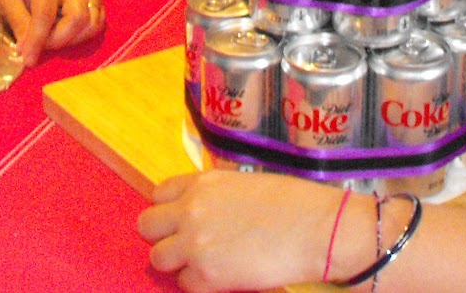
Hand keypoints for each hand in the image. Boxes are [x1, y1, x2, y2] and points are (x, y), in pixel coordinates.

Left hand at [0, 0, 104, 65]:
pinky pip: (98, 22)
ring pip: (92, 24)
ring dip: (71, 39)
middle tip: (39, 45)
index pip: (46, 13)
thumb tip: (27, 51)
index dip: (38, 40)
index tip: (28, 60)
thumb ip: (18, 22)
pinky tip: (63, 28)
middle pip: (78, 19)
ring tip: (50, 35)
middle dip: (58, 41)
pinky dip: (82, 34)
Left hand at [139, 171, 339, 291]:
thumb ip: (216, 196)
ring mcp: (195, 243)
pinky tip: (222, 279)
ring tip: (203, 265)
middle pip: (147, 226)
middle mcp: (190, 209)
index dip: (170, 210)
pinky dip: (199, 285)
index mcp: (202, 183)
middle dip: (163, 236)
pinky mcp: (206, 274)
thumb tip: (206, 213)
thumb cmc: (294, 203)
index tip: (182, 220)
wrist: (318, 228)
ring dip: (177, 263)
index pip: (158, 193)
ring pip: (157, 258)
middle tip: (186, 246)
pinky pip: (184, 284)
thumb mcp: (245, 184)